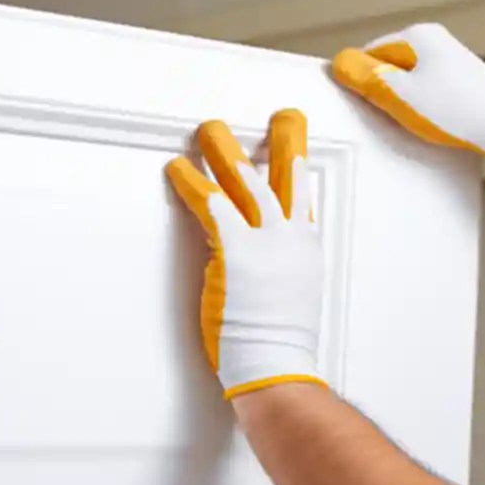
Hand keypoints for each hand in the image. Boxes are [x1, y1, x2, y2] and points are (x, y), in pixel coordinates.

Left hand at [166, 109, 328, 400]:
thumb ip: (280, 271)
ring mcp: (265, 242)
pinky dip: (191, 184)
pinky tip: (178, 169)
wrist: (276, 366)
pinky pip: (209, 205)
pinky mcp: (235, 250)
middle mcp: (290, 238)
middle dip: (283, 142)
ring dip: (224, 151)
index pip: (302, 198)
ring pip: (244, 181)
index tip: (295, 150)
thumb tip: (264, 266)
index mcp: (305, 250)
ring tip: (211, 131)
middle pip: (286, 177)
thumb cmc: (281, 345)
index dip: (297, 171)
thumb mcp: (293, 298)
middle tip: (283, 118)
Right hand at [332, 23, 484, 176]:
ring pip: (409, 78)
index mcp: (418, 35)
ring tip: (413, 121)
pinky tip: (431, 121)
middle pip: (390, 64)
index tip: (362, 102)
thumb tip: (340, 62)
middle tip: (388, 115)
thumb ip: (367, 78)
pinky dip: (423, 105)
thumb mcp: (401, 96)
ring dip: (403, 100)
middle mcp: (435, 40)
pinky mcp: (461, 79)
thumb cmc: (457, 110)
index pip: (369, 52)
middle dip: (384, 89)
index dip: (361, 79)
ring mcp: (451, 59)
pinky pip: (428, 88)